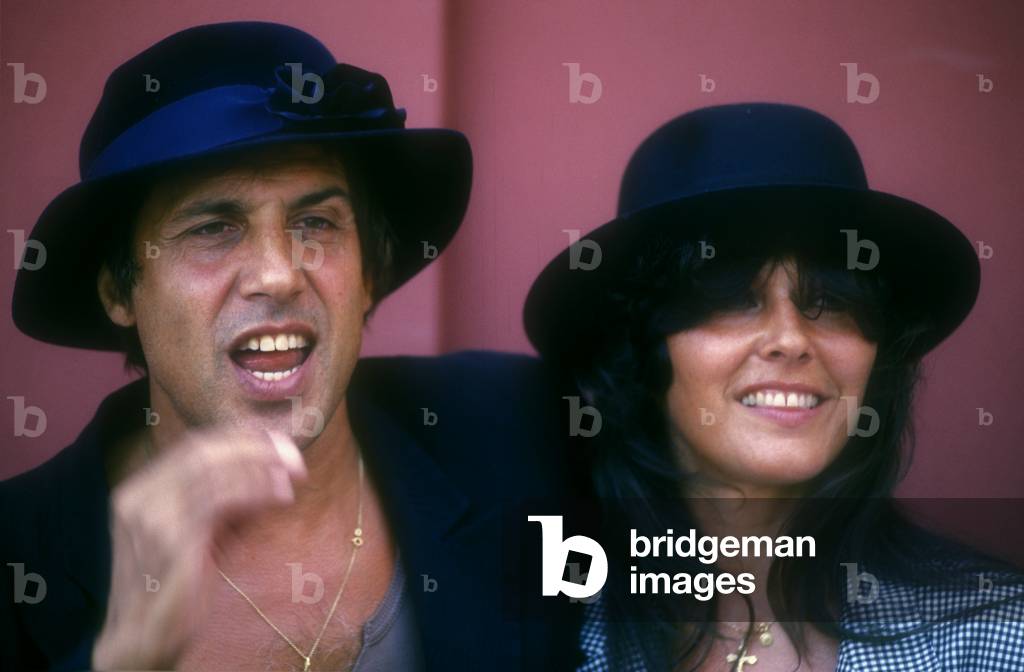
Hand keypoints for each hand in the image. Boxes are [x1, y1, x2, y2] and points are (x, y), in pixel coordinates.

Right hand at [91, 429, 306, 669]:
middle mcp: (137, 498)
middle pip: (201, 451)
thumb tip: (272, 468)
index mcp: (139, 491)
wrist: (143, 640)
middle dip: (253, 447)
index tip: (279, 441)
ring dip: (260, 468)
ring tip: (293, 477)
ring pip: (212, 470)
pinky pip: (219, 499)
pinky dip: (255, 490)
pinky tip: (280, 495)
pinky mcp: (171, 540)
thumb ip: (226, 499)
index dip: (240, 438)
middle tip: (293, 456)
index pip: (193, 446)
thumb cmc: (178, 587)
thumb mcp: (203, 532)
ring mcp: (150, 517)